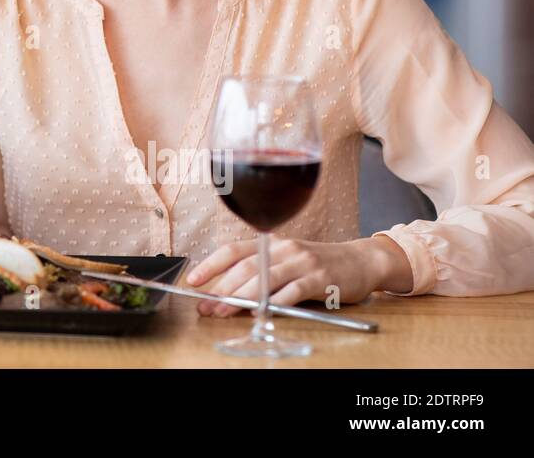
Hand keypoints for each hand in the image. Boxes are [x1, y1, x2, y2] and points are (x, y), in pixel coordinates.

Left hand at [185, 236, 408, 316]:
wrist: (362, 261)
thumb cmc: (320, 264)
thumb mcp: (288, 261)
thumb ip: (263, 271)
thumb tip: (229, 292)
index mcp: (272, 243)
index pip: (233, 251)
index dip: (211, 265)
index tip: (193, 280)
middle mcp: (284, 249)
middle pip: (244, 268)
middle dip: (220, 289)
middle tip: (204, 306)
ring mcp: (302, 263)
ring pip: (263, 279)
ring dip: (239, 298)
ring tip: (223, 312)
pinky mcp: (320, 279)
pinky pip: (292, 292)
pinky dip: (273, 303)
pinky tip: (260, 312)